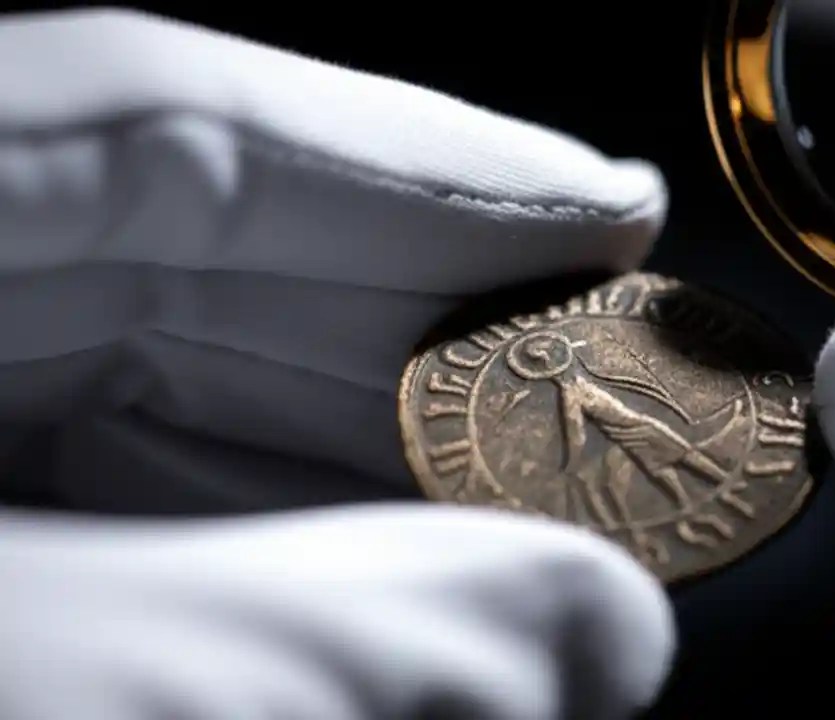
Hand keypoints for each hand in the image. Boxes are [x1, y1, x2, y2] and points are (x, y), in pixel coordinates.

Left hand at [0, 8, 671, 717]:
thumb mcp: (63, 686)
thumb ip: (329, 632)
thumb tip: (596, 621)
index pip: (166, 114)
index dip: (422, 164)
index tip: (615, 216)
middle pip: (170, 247)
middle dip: (401, 337)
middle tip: (584, 396)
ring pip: (133, 371)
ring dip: (333, 451)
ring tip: (498, 505)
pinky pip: (77, 473)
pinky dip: (227, 526)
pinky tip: (339, 571)